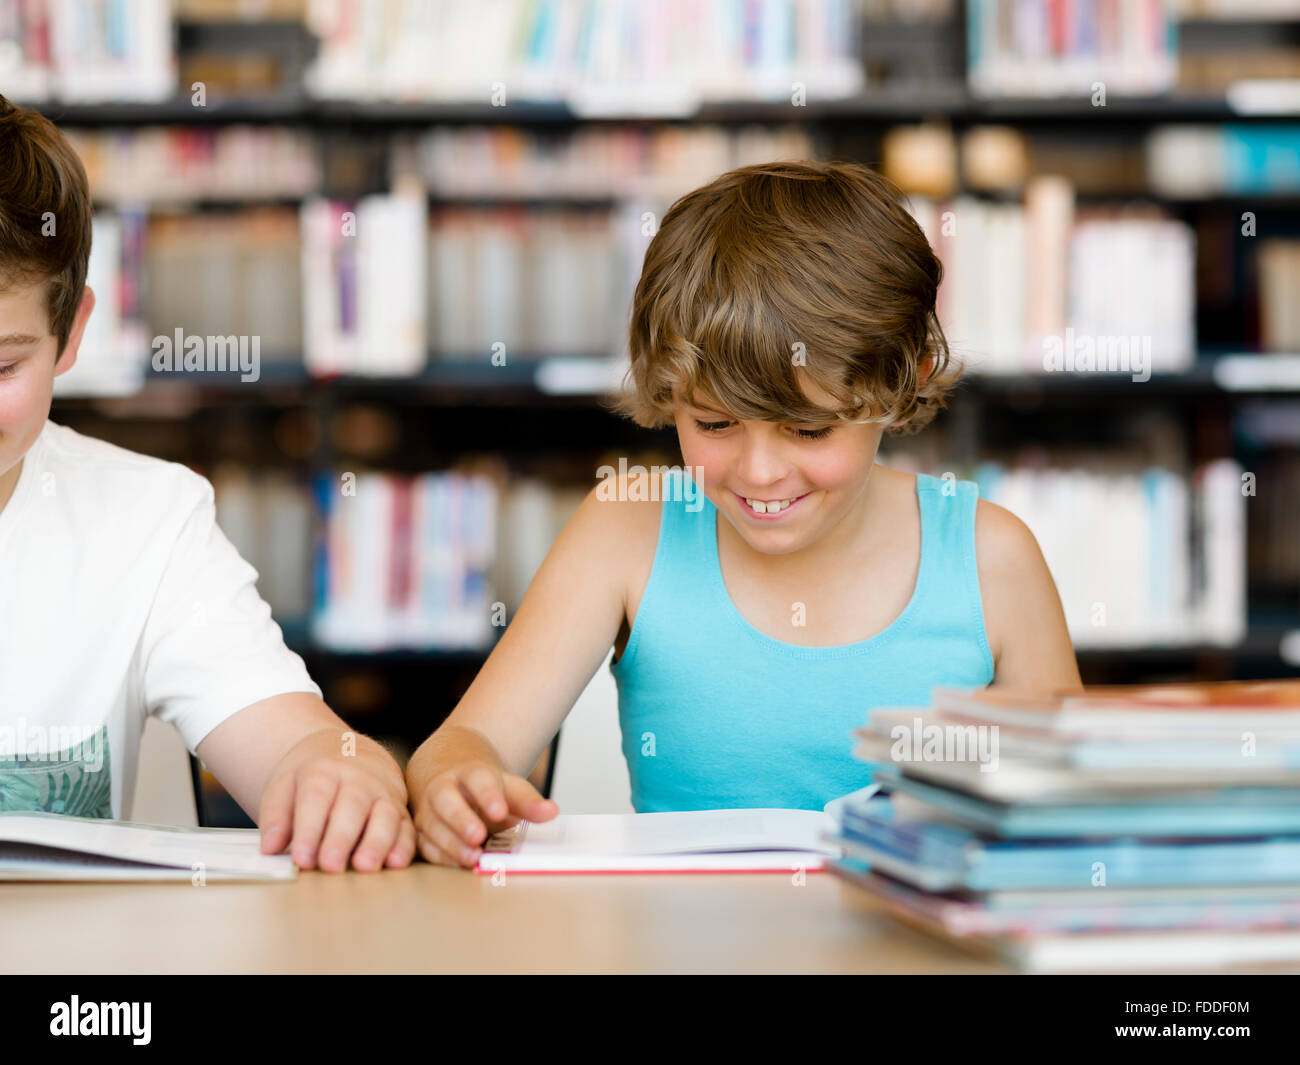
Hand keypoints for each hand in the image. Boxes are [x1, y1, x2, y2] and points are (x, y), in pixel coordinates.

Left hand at [257, 729, 416, 872]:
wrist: (348, 751)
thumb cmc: (313, 777)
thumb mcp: (285, 785)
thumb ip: (275, 816)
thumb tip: (270, 848)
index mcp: (324, 771)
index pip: (316, 797)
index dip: (309, 829)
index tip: (301, 858)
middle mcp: (358, 780)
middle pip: (352, 806)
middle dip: (342, 837)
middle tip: (330, 866)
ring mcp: (383, 793)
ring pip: (385, 815)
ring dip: (377, 842)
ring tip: (365, 866)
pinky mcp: (401, 810)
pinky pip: (406, 826)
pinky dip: (404, 844)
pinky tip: (395, 862)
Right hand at [414, 762, 556, 867]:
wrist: (447, 772)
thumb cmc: (482, 786)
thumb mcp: (508, 787)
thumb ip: (527, 802)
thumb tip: (551, 812)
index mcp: (469, 773)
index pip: (478, 779)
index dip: (488, 795)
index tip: (500, 810)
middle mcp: (443, 788)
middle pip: (446, 800)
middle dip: (461, 819)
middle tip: (479, 836)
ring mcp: (429, 809)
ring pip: (433, 824)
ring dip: (450, 842)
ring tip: (471, 857)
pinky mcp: (421, 830)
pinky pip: (425, 843)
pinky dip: (440, 855)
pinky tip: (457, 864)